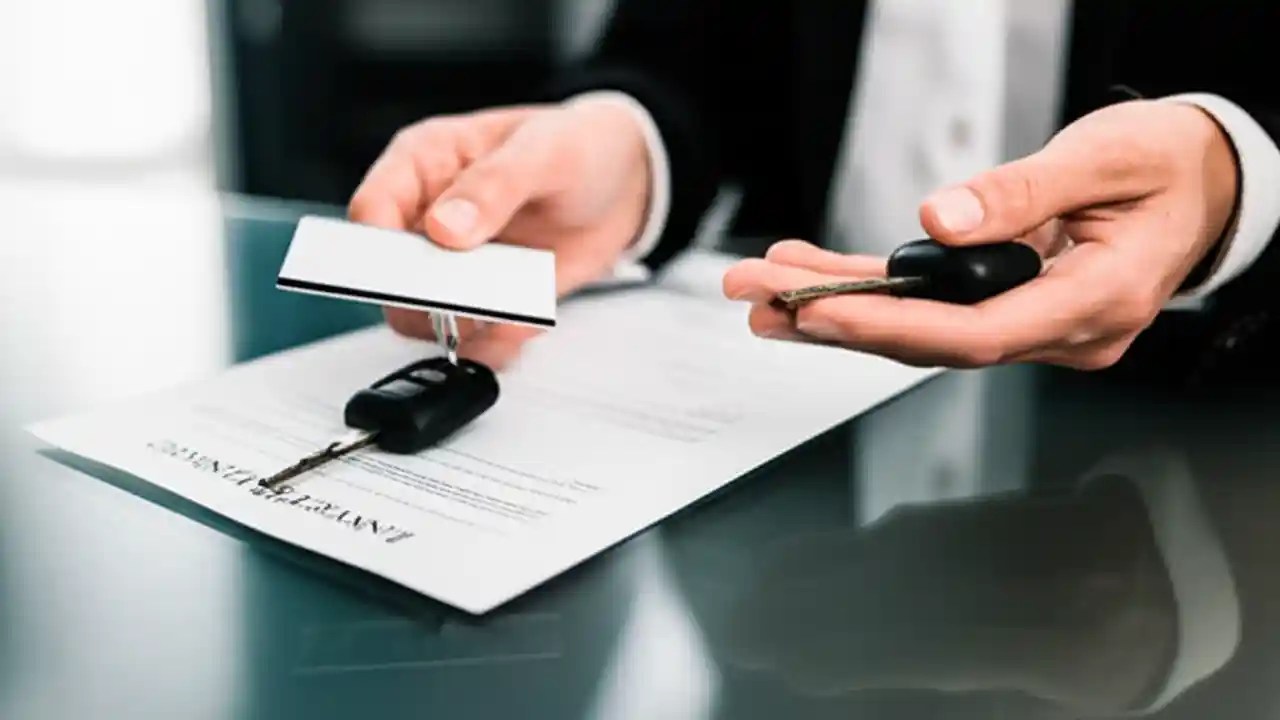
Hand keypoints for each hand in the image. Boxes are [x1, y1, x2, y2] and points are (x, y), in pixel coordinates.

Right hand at [349, 98, 652, 368]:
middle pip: (390, 279)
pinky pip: (475, 340)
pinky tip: (526, 319)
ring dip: (464, 326)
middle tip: (471, 296)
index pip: (372, 211)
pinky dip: (498, 342)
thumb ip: (493, 185)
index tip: (415, 270)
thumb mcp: (544, 151)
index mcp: (423, 164)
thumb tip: (443, 227)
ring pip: (425, 320)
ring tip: (510, 307)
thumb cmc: (579, 146)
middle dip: (427, 297)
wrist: (627, 181)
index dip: (381, 248)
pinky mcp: (487, 299)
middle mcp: (427, 218)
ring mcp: (455, 264)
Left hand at [723, 99, 1239, 368]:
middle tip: (759, 295)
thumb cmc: (1168, 168)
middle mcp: (1058, 331)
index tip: (821, 311)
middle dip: (837, 318)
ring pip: (920, 327)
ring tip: (765, 288)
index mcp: (1096, 303)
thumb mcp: (1105, 159)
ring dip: (839, 306)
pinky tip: (814, 276)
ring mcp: (1030, 325)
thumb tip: (939, 220)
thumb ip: (1024, 193)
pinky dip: (871, 289)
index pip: (975, 336)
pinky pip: (930, 305)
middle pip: (930, 338)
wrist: (1201, 182)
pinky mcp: (1006, 306)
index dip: (891, 327)